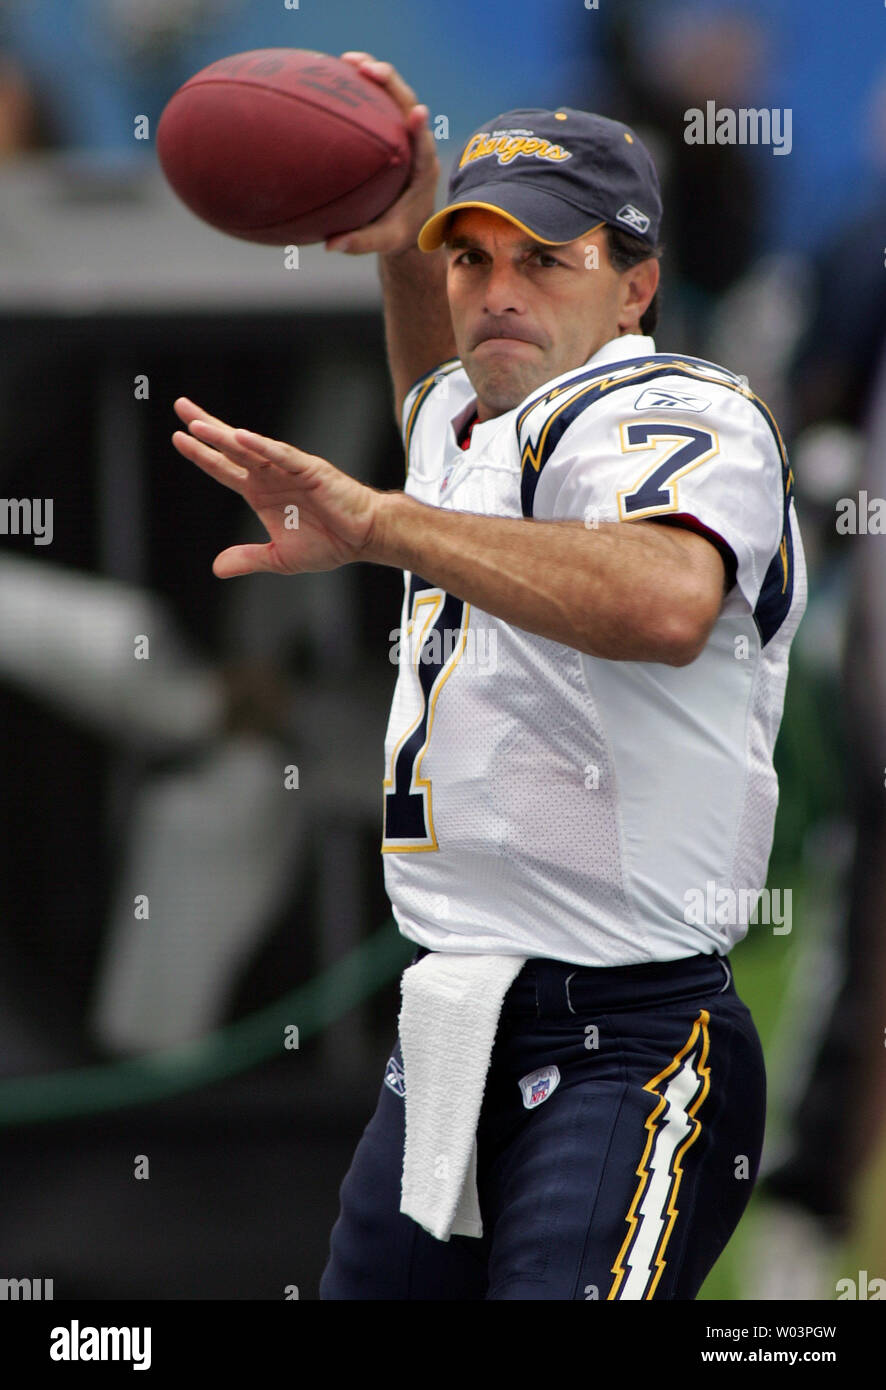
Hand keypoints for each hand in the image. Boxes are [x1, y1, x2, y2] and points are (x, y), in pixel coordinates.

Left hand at [171, 397, 380, 577]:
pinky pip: (282, 456)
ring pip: (251, 449)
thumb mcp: (278, 558)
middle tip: (180, 406)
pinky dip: (263, 446)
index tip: (178, 437)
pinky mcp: (309, 469)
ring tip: (197, 425)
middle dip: (205, 427)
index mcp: (261, 492)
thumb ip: (248, 558)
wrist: (363, 538)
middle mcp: (270, 475)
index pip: (224, 468)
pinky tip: (242, 437)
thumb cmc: (329, 543)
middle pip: (231, 447)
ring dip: (225, 437)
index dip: (201, 454)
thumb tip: (217, 568)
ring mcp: (288, 469)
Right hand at [324, 52, 439, 255]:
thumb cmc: (399, 234)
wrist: (411, 223)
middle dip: (392, 86)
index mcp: (422, 173)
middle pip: (410, 107)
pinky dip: (365, 84)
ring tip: (349, 60)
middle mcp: (418, 146)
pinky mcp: (394, 128)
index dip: (420, 129)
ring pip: (397, 96)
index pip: (424, 146)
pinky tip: (339, 70)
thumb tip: (330, 245)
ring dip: (377, 75)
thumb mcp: (384, 241)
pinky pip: (382, 100)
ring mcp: (406, 134)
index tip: (417, 113)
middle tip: (367, 69)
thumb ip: (361, 242)